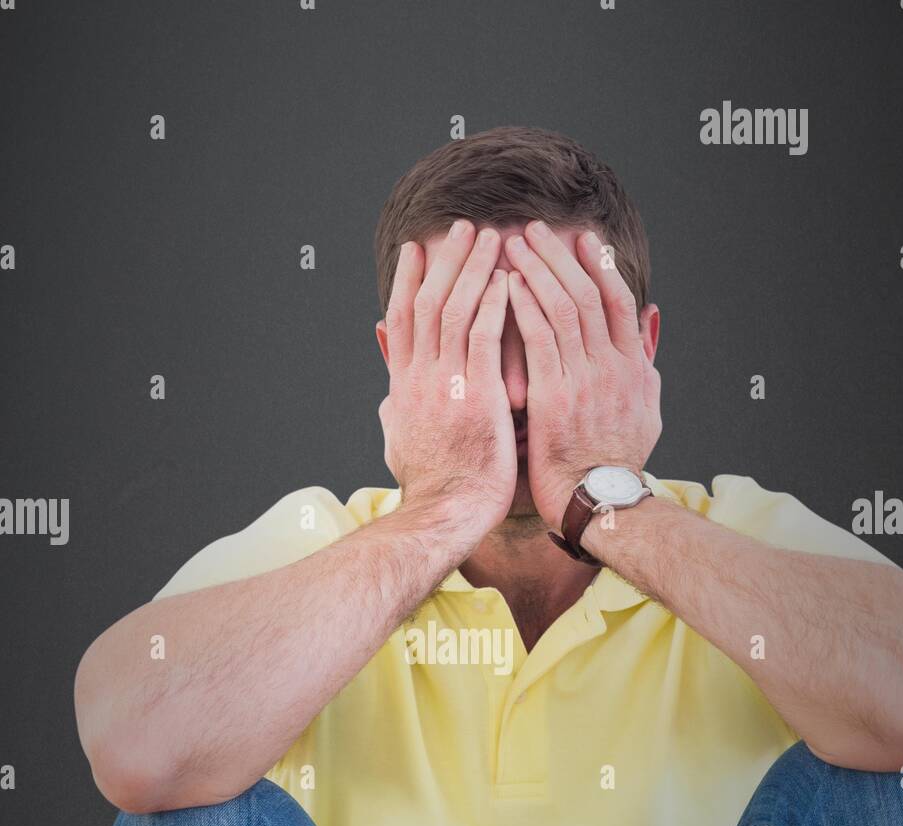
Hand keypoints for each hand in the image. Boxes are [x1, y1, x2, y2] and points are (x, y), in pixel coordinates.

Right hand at [378, 223, 516, 544]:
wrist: (444, 515)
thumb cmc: (432, 487)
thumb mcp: (399, 443)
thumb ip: (397, 412)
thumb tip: (389, 398)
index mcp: (403, 386)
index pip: (404, 319)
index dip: (410, 279)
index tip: (418, 248)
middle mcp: (420, 377)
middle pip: (429, 301)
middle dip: (447, 259)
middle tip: (464, 227)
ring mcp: (447, 384)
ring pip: (456, 310)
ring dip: (474, 269)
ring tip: (493, 238)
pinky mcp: (477, 396)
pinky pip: (486, 338)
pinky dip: (495, 305)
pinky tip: (508, 279)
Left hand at [505, 222, 661, 531]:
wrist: (603, 505)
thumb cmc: (616, 465)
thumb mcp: (647, 412)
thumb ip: (644, 367)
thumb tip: (649, 328)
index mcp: (633, 367)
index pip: (617, 300)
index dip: (598, 265)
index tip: (580, 238)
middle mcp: (612, 366)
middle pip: (587, 293)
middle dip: (559, 256)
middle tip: (535, 228)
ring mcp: (585, 380)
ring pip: (562, 307)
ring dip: (535, 271)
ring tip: (512, 244)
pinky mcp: (555, 397)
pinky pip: (539, 339)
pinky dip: (523, 306)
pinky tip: (504, 285)